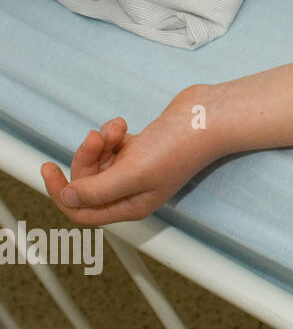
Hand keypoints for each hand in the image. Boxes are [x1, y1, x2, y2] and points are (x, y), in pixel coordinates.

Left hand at [38, 86, 222, 224]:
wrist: (207, 117)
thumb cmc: (177, 147)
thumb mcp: (131, 173)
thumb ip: (96, 190)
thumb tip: (67, 198)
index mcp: (132, 205)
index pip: (83, 211)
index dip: (62, 193)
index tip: (48, 169)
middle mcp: (133, 190)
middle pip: (89, 182)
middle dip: (87, 158)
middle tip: (95, 138)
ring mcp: (137, 169)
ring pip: (99, 161)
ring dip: (100, 142)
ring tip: (115, 128)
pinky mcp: (142, 149)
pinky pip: (113, 145)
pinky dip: (112, 133)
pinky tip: (122, 124)